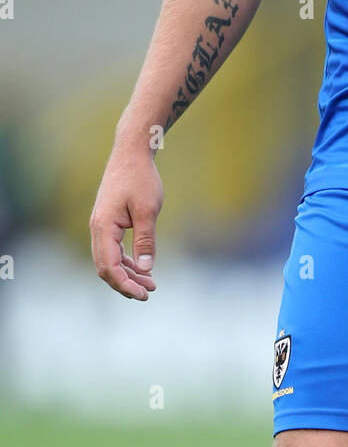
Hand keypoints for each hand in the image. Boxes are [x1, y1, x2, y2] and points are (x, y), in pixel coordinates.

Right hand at [90, 150, 163, 299]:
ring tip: (150, 283)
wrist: (132, 153)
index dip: (125, 284)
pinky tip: (142, 266)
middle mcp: (97, 229)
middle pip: (106, 267)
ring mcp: (101, 225)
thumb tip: (146, 269)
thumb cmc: (140, 178)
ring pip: (110, 259)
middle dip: (126, 283)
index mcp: (103, 228)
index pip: (109, 267)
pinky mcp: (109, 221)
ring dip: (128, 273)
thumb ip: (146, 241)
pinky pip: (113, 249)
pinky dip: (127, 260)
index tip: (144, 294)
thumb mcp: (147, 210)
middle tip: (149, 292)